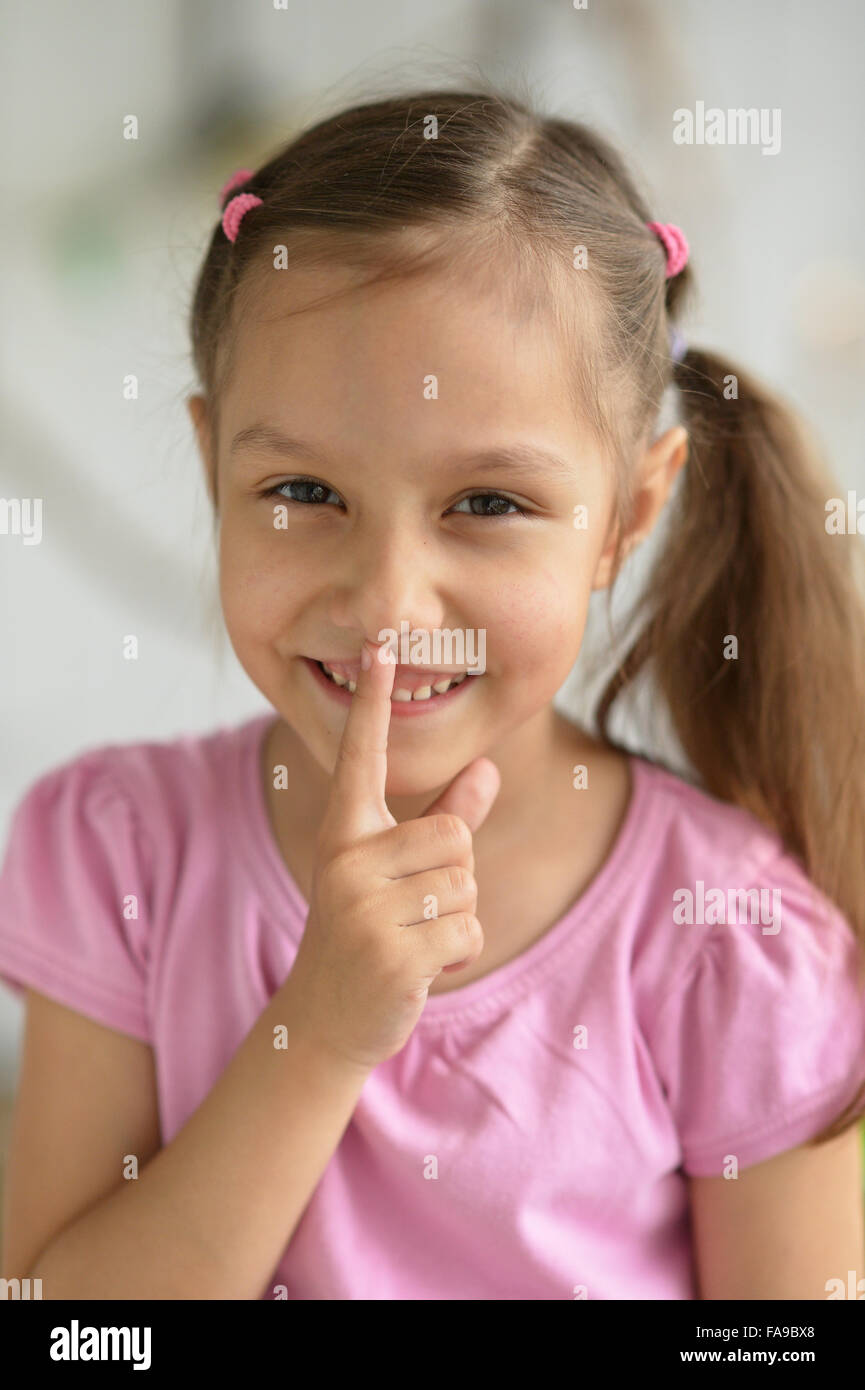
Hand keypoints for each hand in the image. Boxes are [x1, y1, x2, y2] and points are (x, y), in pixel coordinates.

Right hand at [282, 640, 500, 1071]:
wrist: (327, 1019)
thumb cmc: (370, 930)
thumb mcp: (397, 870)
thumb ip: (446, 817)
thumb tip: (490, 768)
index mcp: (345, 831)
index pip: (363, 756)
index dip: (372, 702)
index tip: (377, 643)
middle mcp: (347, 859)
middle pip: (454, 835)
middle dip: (454, 877)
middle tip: (411, 910)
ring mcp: (363, 907)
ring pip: (465, 885)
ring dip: (456, 919)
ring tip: (412, 938)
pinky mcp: (390, 952)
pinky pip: (467, 930)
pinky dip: (458, 955)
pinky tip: (419, 968)